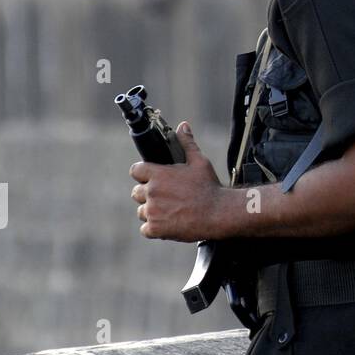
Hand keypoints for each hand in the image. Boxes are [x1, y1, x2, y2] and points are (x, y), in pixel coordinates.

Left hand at [130, 122, 227, 241]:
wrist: (218, 213)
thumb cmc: (209, 187)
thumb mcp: (200, 162)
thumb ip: (187, 143)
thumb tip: (183, 126)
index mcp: (158, 174)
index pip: (136, 170)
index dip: (143, 174)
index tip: (152, 178)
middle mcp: (151, 192)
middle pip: (136, 193)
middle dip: (148, 194)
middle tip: (167, 197)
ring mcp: (152, 211)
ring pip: (142, 211)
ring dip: (152, 212)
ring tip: (171, 211)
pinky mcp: (155, 228)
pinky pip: (146, 229)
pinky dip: (156, 228)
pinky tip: (170, 223)